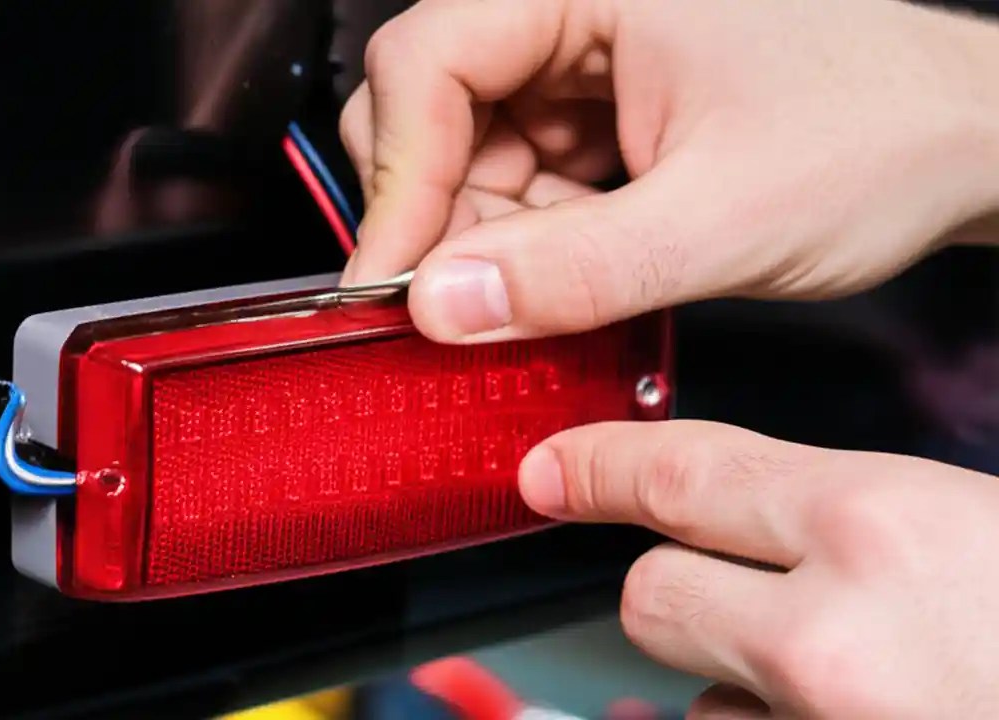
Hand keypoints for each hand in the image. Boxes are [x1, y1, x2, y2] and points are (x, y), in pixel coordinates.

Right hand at [339, 0, 998, 342]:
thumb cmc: (882, 135)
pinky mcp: (597, 111)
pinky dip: (526, 241)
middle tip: (463, 308)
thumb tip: (441, 304)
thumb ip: (574, 268)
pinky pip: (516, 178)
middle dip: (437, 214)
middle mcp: (575, 11)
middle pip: (429, 106)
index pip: (430, 58)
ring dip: (485, 240)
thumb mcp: (723, 220)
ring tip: (549, 297)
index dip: (398, 176)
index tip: (390, 282)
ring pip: (464, 153)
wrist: (963, 143)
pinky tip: (572, 277)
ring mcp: (583, 61)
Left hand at [517, 420, 998, 717]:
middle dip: (680, 593)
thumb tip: (743, 526)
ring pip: (699, 702)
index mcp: (886, 527)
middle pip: (652, 595)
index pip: (683, 474)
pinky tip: (860, 718)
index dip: (603, 466)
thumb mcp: (974, 534)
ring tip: (859, 688)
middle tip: (753, 605)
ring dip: (743, 693)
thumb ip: (856, 529)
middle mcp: (832, 638)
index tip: (553, 470)